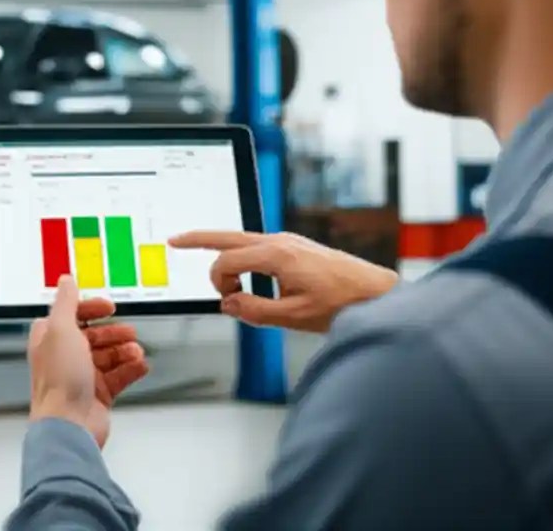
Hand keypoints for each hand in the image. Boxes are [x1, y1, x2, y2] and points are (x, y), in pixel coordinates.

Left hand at [28, 276, 149, 447]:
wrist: (69, 424)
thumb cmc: (59, 380)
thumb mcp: (60, 328)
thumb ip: (65, 302)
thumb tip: (66, 280)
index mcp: (49, 338)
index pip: (72, 314)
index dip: (91, 308)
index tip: (109, 307)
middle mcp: (63, 356)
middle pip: (94, 335)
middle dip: (114, 333)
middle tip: (130, 333)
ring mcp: (80, 376)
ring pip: (109, 356)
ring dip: (125, 351)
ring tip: (137, 352)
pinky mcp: (97, 395)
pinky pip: (118, 377)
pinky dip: (131, 370)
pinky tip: (141, 366)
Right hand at [170, 231, 398, 332]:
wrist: (377, 293)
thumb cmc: (343, 303)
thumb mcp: (294, 316)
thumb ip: (255, 311)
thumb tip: (228, 304)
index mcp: (277, 255)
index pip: (227, 263)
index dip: (219, 284)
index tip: (229, 302)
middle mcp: (280, 241)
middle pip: (227, 236)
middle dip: (199, 239)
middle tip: (175, 240)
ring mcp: (288, 241)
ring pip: (242, 239)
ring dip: (224, 255)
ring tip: (214, 272)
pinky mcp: (294, 247)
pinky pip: (257, 246)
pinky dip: (242, 257)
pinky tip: (243, 272)